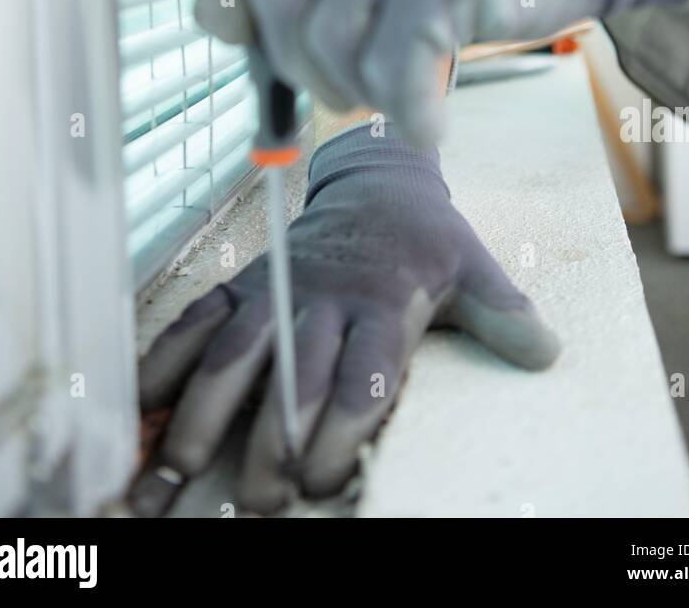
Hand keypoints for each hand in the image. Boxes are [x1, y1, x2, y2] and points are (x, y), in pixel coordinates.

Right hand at [132, 127, 559, 514]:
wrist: (376, 185)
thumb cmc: (427, 243)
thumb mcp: (472, 269)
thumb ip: (502, 313)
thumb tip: (546, 353)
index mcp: (381, 304)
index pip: (361, 379)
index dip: (341, 436)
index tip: (327, 485)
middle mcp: (322, 298)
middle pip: (290, 378)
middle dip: (270, 445)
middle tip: (260, 503)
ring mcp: (276, 289)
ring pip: (232, 352)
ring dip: (203, 414)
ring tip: (180, 473)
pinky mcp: (242, 284)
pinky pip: (194, 321)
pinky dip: (164, 362)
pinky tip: (142, 408)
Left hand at [192, 0, 688, 146]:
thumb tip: (237, 34)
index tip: (241, 28)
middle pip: (271, 0)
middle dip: (299, 65)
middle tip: (343, 82)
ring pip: (329, 46)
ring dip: (359, 91)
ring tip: (398, 84)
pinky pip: (393, 77)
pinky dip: (411, 117)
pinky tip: (431, 118)